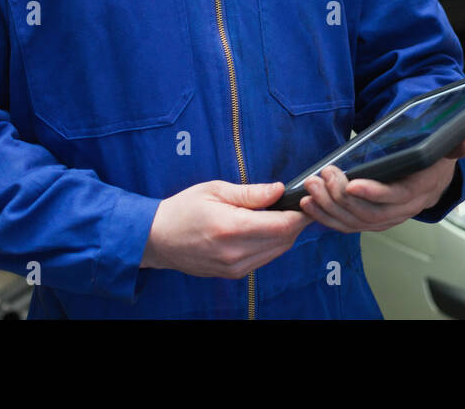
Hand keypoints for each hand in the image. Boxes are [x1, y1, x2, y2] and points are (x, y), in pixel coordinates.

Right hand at [141, 180, 310, 278]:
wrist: (156, 239)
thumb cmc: (184, 209)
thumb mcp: (216, 190)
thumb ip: (252, 193)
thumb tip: (280, 190)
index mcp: (232, 228)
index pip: (282, 225)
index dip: (300, 213)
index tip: (307, 199)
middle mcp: (235, 253)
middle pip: (285, 240)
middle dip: (297, 222)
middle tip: (300, 204)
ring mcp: (234, 267)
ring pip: (277, 251)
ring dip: (287, 234)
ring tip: (284, 214)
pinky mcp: (232, 274)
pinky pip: (264, 259)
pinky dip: (273, 244)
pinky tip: (267, 228)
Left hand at [299, 138, 464, 233]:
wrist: (431, 182)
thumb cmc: (431, 163)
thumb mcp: (445, 152)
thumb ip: (453, 147)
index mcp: (416, 193)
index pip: (394, 198)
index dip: (372, 193)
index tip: (351, 183)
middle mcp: (399, 212)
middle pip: (367, 213)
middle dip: (340, 198)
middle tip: (322, 178)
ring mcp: (382, 220)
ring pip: (352, 222)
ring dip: (328, 208)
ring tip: (310, 190)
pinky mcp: (367, 221)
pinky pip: (344, 226)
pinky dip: (325, 218)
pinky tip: (308, 205)